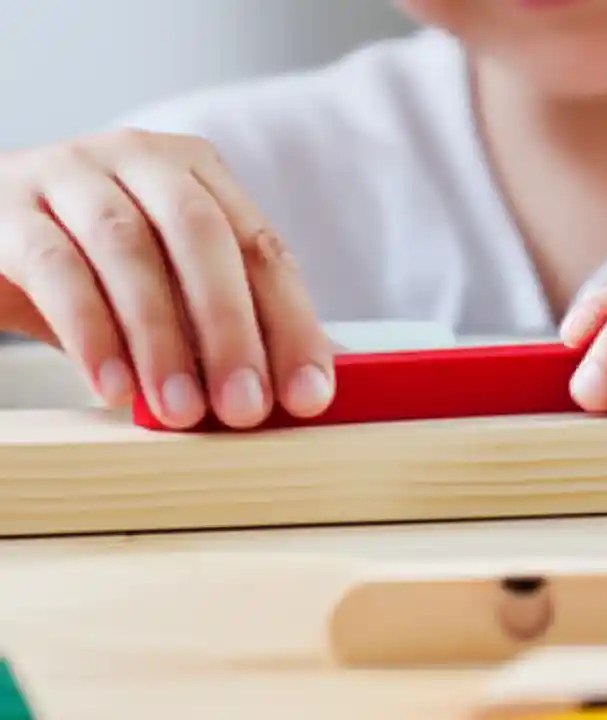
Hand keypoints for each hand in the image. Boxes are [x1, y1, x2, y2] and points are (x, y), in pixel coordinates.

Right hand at [0, 129, 333, 427]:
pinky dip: (90, 332)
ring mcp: (69, 172)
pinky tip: (112, 388)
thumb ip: (228, 324)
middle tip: (245, 408)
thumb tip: (309, 388)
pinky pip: (56, 267)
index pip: (262, 247)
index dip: (292, 325)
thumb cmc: (92, 272)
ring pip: (129, 248)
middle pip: (203, 236)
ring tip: (180, 412)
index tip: (308, 396)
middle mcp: (140, 158)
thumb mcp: (167, 290)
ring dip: (162, 339)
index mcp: (198, 173)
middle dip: (231, 329)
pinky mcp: (5, 207)